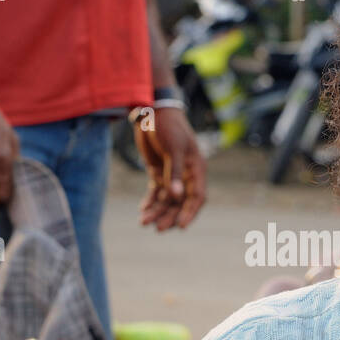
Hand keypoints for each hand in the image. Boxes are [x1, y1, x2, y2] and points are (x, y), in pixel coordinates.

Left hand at [134, 107, 205, 230]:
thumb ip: (174, 173)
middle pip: (180, 203)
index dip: (190, 212)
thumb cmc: (168, 126)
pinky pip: (156, 192)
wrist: (151, 111)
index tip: (181, 227)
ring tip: (144, 222)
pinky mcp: (158, 171)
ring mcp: (171, 174)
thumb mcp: (173, 148)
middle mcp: (185, 174)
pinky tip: (143, 210)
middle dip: (170, 216)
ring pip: (167, 199)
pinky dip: (150, 202)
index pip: (197, 197)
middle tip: (158, 229)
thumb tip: (176, 196)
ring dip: (157, 211)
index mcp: (195, 169)